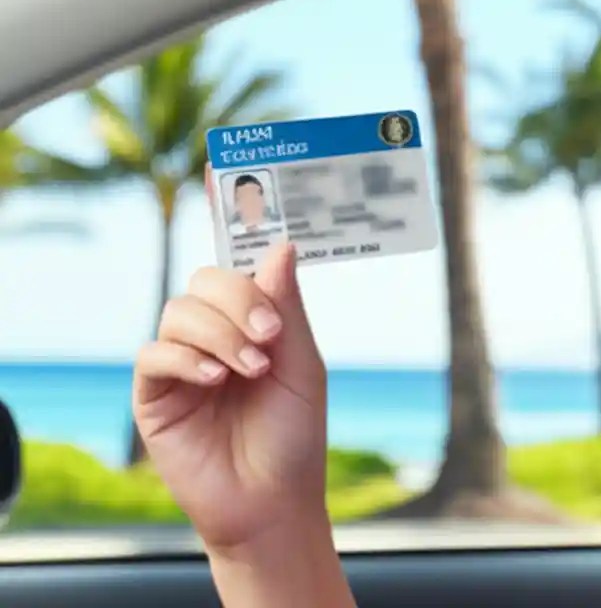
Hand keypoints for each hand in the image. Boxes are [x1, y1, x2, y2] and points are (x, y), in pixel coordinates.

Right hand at [133, 239, 329, 552]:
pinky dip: (185, 358)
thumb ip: (287, 308)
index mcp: (249, 326)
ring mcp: (181, 366)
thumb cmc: (293, 436)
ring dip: (219, 333)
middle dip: (238, 301)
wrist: (272, 501)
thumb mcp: (301, 367)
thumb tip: (281, 245)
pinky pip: (153, 355)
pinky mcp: (154, 396)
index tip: (276, 295)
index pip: (237, 273)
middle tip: (269, 337)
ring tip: (251, 369)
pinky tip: (214, 378)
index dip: (249, 273)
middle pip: (203, 283)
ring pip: (179, 312)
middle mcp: (213, 338)